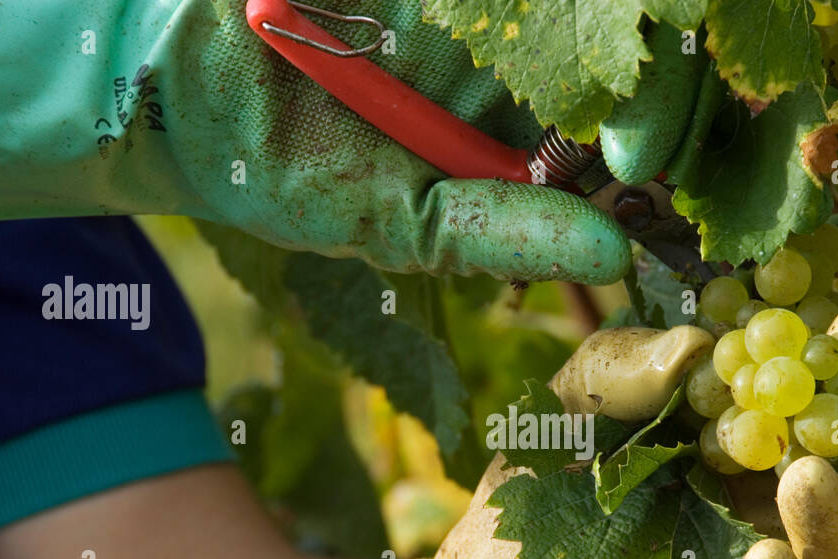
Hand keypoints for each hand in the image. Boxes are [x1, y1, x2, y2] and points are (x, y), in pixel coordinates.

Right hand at [0, 1, 714, 284]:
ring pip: (580, 5)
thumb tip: (614, 255)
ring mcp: (479, 10)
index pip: (613, 130)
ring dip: (619, 20)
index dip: (649, 137)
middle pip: (617, 47)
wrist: (169, 80)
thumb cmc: (276, 168)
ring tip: (663, 29)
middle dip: (655, 72)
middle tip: (668, 88)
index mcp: (509, 131)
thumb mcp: (396, 220)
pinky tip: (610, 10)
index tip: (648, 161)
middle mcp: (509, 59)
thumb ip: (500, 230)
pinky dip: (557, 4)